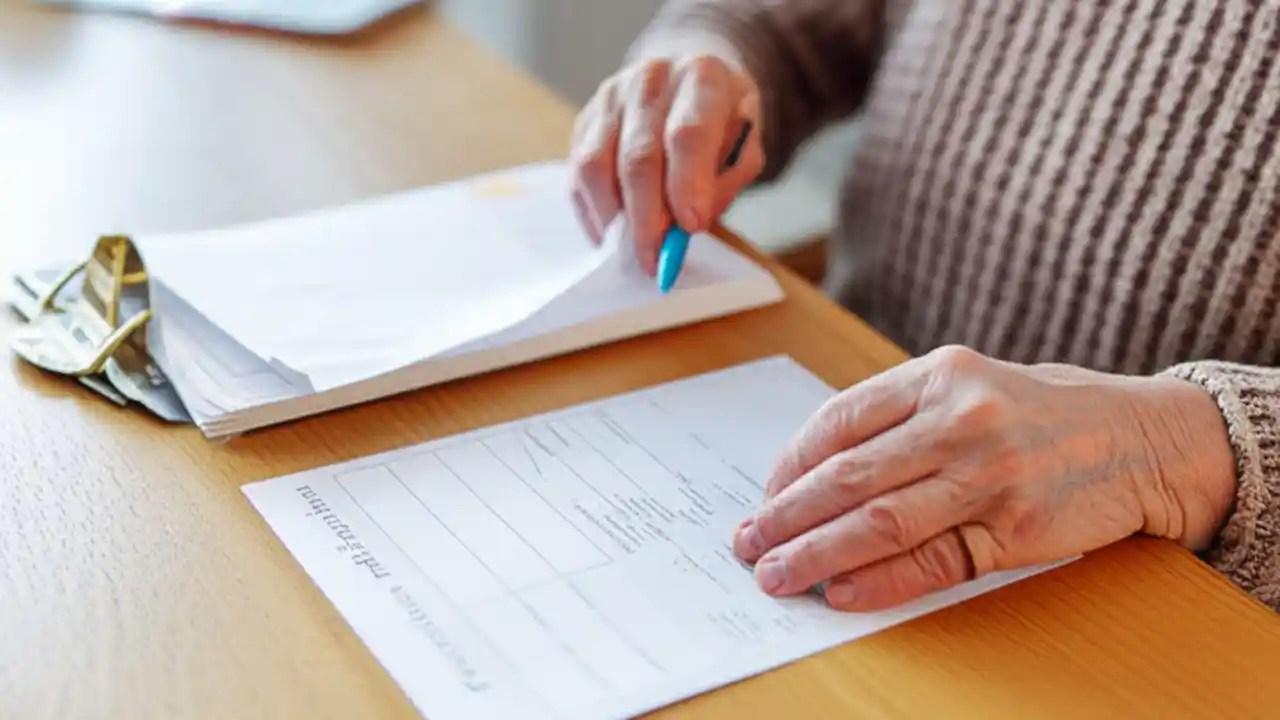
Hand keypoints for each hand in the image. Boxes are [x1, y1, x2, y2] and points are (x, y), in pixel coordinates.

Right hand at [569, 49, 764, 273]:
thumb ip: (723, 184)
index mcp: (702, 77)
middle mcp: (651, 79)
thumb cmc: (722, 125)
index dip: (687, 185)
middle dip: (646, 217)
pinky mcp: (586, 120)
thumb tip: (688, 224)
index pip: (688, 134)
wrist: (689, 84)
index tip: (690, 227)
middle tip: (654, 258)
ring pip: (596, 164)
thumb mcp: (744, 149)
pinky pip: (578, 173)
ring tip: (631, 251)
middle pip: (638, 155)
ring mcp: (611, 97)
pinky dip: (593, 212)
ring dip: (613, 218)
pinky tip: (612, 234)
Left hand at [734, 346, 1237, 611]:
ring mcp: (990, 474)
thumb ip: (898, 417)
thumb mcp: (968, 386)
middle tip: (748, 542)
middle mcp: (961, 419)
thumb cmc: (1038, 412)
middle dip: (787, 515)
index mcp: (939, 375)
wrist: (1141, 436)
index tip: (765, 496)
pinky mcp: (1015, 527)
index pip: (839, 421)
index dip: (791, 465)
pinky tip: (841, 591)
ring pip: (880, 521)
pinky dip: (879, 581)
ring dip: (817, 553)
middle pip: (849, 475)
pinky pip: (931, 561)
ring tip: (777, 573)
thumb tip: (812, 474)